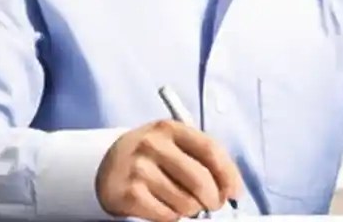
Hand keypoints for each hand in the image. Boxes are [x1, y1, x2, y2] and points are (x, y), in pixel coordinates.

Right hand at [96, 119, 242, 221]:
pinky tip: (168, 207)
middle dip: (214, 199)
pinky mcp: (129, 194)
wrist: (106, 165)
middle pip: (200, 179)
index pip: (210, 150)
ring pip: (185, 202)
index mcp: (170, 128)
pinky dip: (174, 216)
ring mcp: (139, 169)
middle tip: (213, 204)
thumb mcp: (173, 143)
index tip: (236, 192)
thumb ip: (201, 157)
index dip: (229, 174)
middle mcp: (153, 145)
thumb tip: (229, 188)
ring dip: (192, 209)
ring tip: (186, 203)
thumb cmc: (151, 155)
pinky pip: (167, 215)